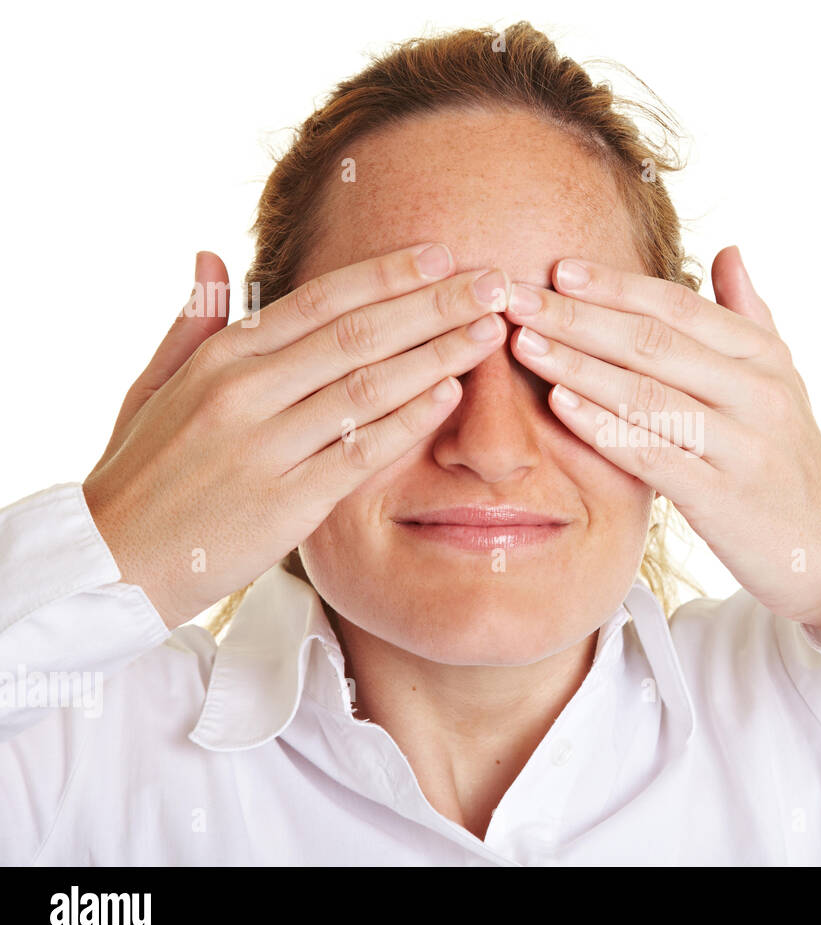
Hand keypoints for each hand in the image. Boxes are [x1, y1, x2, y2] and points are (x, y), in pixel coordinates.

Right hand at [83, 244, 511, 629]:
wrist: (114, 561)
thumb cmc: (142, 469)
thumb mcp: (154, 384)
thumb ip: (195, 320)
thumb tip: (213, 254)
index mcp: (222, 356)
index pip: (321, 300)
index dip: (387, 274)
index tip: (441, 254)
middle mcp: (246, 391)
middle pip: (359, 334)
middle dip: (434, 303)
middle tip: (493, 282)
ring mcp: (267, 447)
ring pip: (369, 386)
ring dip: (438, 353)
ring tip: (489, 330)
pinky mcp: (287, 503)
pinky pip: (362, 451)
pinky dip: (409, 419)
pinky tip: (451, 393)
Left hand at [503, 246, 820, 637]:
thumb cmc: (788, 457)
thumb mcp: (782, 380)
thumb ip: (749, 315)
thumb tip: (728, 250)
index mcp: (764, 357)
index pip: (680, 307)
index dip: (617, 286)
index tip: (559, 268)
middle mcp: (757, 393)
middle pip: (655, 343)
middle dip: (580, 317)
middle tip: (518, 297)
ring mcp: (742, 446)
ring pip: (648, 394)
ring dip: (579, 365)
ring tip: (526, 343)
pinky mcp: (722, 497)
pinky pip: (652, 455)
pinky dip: (603, 427)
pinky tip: (560, 405)